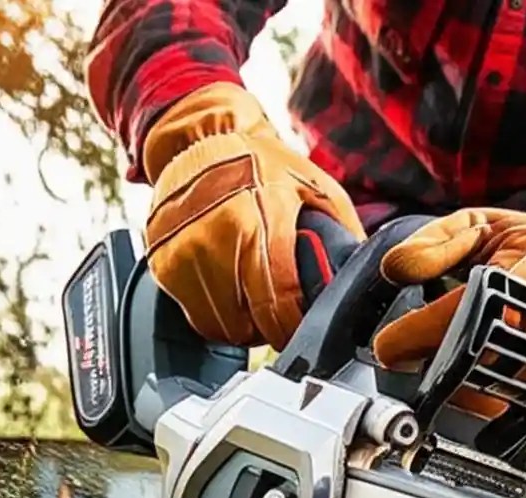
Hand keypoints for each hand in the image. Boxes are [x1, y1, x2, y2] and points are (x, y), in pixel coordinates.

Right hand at [142, 82, 365, 349]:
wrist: (202, 139)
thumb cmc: (263, 164)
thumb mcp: (315, 185)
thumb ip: (342, 230)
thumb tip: (363, 275)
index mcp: (259, 218)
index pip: (276, 301)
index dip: (290, 327)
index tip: (299, 330)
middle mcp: (216, 236)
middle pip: (247, 322)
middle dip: (269, 328)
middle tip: (280, 317)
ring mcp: (183, 251)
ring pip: (219, 325)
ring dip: (241, 326)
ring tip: (255, 306)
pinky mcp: (162, 262)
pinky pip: (194, 314)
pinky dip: (214, 313)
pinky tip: (229, 294)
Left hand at [371, 163, 525, 418]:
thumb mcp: (485, 226)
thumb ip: (435, 244)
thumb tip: (392, 269)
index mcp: (515, 281)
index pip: (445, 323)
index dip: (404, 339)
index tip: (387, 345)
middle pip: (461, 370)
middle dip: (425, 369)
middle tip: (411, 360)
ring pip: (485, 399)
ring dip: (453, 393)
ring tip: (448, 369)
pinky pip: (514, 413)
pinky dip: (486, 405)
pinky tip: (477, 385)